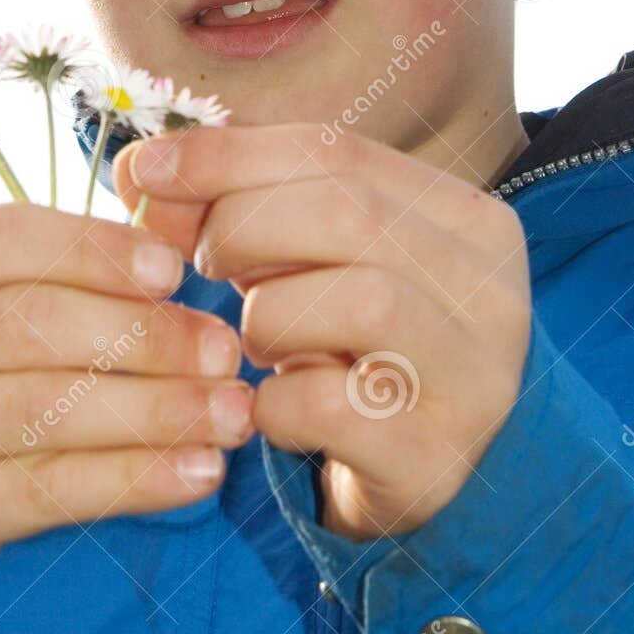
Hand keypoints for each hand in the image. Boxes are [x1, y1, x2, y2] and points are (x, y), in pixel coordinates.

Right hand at [0, 202, 250, 633]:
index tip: (174, 268)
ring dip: (156, 407)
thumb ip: (38, 290)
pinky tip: (196, 474)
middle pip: (29, 320)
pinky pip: (47, 488)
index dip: (92, 247)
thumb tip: (168, 251)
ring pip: (44, 407)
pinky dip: (133, 477)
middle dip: (143, 333)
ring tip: (232, 414)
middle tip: (226, 351)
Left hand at [114, 124, 530, 542]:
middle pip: (347, 213)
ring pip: (358, 299)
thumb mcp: (316, 262)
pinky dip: (274, 401)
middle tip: (203, 265)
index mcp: (466, 217)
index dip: (229, 155)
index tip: (147, 171)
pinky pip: (333, 405)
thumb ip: (243, 202)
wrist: (431, 482)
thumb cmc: (358, 352)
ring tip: (251, 338)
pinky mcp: (436, 457)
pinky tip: (266, 407)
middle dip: (243, 229)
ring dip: (267, 312)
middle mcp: (490, 288)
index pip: (336, 151)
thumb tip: (143, 169)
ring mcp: (475, 377)